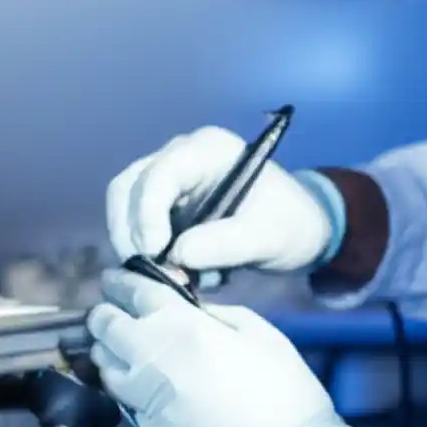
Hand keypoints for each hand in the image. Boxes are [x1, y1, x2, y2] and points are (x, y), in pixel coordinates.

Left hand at [87, 268, 357, 426]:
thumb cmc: (284, 392)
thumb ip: (220, 314)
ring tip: (125, 347)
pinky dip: (127, 384)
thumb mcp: (261, 335)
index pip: (133, 292)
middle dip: (105, 314)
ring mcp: (145, 398)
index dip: (120, 281)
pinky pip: (124, 398)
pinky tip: (146, 384)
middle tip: (115, 311)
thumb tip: (194, 311)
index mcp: (183, 326)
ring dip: (109, 351)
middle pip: (104, 327)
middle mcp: (152, 358)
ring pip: (104, 365)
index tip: (116, 278)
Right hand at [106, 126, 337, 272]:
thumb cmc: (290, 224)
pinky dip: (148, 252)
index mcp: (208, 150)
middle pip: (129, 187)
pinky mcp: (166, 206)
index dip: (148, 214)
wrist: (301, 231)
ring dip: (135, 244)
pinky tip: (176, 273)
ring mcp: (169, 181)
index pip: (160, 174)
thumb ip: (225, 244)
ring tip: (165, 276)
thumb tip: (177, 255)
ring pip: (126, 207)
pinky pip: (138, 226)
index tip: (157, 253)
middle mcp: (180, 157)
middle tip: (150, 271)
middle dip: (131, 232)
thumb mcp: (267, 237)